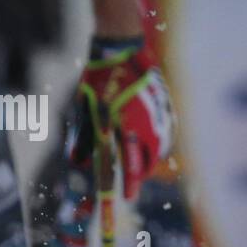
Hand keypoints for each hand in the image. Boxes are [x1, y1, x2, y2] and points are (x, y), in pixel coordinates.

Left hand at [71, 36, 174, 200]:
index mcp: (125, 124)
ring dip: (151, 158)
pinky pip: (167, 131)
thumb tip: (80, 162)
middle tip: (132, 183)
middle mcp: (146, 121)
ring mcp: (158, 112)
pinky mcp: (164, 103)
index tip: (127, 198)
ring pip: (161, 145)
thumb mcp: (86, 107)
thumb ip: (85, 136)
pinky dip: (161, 142)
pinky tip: (154, 144)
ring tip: (142, 164)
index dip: (129, 183)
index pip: (131, 162)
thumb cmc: (100, 77)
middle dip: (141, 173)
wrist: (122, 49)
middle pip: (150, 158)